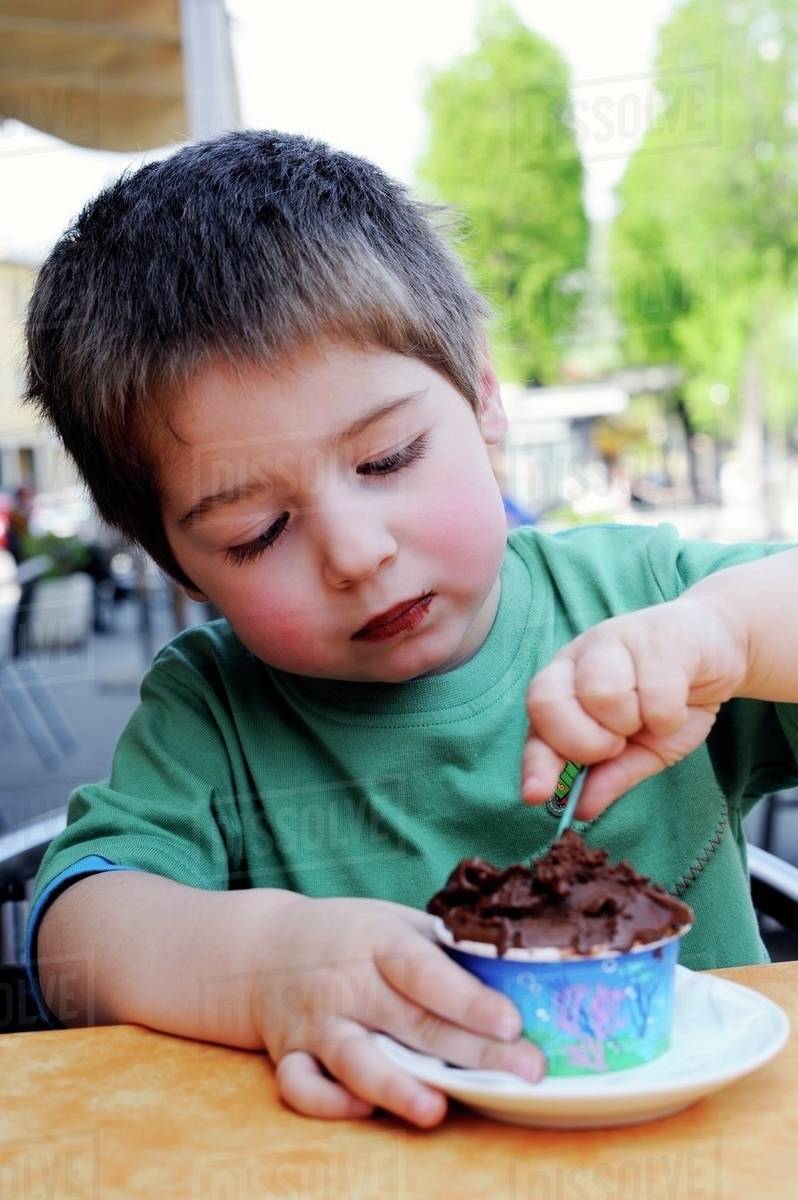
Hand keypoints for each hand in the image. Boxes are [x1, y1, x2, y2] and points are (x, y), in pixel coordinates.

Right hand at [248, 895, 544, 1127]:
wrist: (264, 948)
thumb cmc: (349, 935)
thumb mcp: (393, 921)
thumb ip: (443, 947)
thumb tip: (513, 973)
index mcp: (378, 942)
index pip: (425, 971)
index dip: (468, 998)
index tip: (513, 1021)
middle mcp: (347, 983)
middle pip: (411, 1022)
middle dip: (472, 1051)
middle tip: (526, 1070)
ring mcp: (315, 1022)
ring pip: (354, 1059)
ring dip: (395, 1086)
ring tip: (435, 1110)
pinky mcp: (288, 1055)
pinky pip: (301, 1085)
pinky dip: (328, 1101)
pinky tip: (364, 1108)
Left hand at [521, 596, 746, 818]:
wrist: (719, 650)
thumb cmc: (670, 700)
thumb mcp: (639, 750)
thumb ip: (609, 776)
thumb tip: (580, 810)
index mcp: (563, 684)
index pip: (534, 721)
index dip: (535, 760)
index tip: (537, 795)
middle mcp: (578, 657)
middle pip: (549, 703)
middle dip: (586, 742)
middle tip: (619, 742)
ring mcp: (613, 640)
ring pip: (601, 696)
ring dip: (634, 723)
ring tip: (651, 715)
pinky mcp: (656, 636)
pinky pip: (656, 695)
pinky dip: (671, 715)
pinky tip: (679, 699)